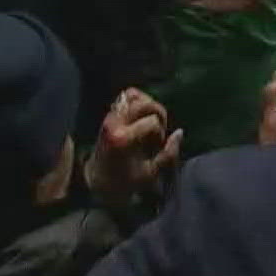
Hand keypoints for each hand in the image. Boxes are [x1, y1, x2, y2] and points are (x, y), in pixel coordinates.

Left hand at [84, 89, 181, 207]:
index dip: (160, 133)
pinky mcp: (109, 114)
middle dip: (158, 114)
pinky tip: (143, 114)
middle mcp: (114, 123)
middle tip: (157, 130)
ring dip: (148, 104)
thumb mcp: (149, 173)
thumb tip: (178, 132)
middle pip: (145, 104)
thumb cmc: (124, 180)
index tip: (156, 147)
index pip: (152, 121)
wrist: (97, 180)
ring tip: (150, 120)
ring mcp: (110, 117)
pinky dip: (138, 100)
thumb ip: (168, 154)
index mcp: (122, 138)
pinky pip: (126, 96)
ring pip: (134, 95)